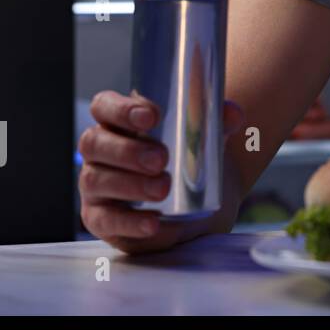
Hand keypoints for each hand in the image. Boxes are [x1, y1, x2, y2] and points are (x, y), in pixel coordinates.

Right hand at [78, 90, 245, 254]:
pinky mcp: (102, 219)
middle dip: (128, 150)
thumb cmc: (191, 158)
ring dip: (131, 184)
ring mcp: (96, 185)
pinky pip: (106, 221)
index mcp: (119, 122)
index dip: (121, 109)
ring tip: (163, 188)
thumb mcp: (207, 136)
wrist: (199, 203)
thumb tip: (233, 115)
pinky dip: (130, 222)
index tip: (152, 116)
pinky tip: (153, 223)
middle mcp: (100, 151)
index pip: (104, 106)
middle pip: (96, 143)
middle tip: (162, 159)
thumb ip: (220, 121)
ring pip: (97, 181)